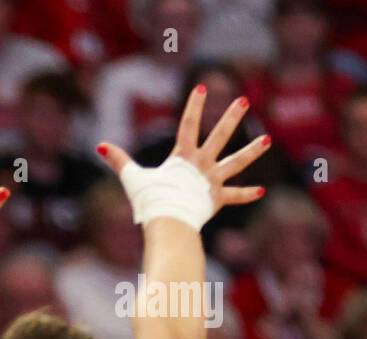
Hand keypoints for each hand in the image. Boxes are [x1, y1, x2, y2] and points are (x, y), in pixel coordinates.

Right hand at [96, 86, 269, 220]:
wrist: (169, 222)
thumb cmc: (150, 200)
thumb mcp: (132, 178)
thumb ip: (118, 160)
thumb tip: (100, 146)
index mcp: (183, 156)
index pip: (189, 124)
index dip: (194, 105)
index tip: (202, 87)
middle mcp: (202, 164)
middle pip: (220, 135)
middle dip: (232, 116)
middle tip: (243, 101)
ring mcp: (212, 181)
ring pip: (236, 162)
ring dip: (252, 151)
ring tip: (267, 140)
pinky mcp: (217, 199)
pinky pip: (235, 196)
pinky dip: (247, 194)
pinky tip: (262, 191)